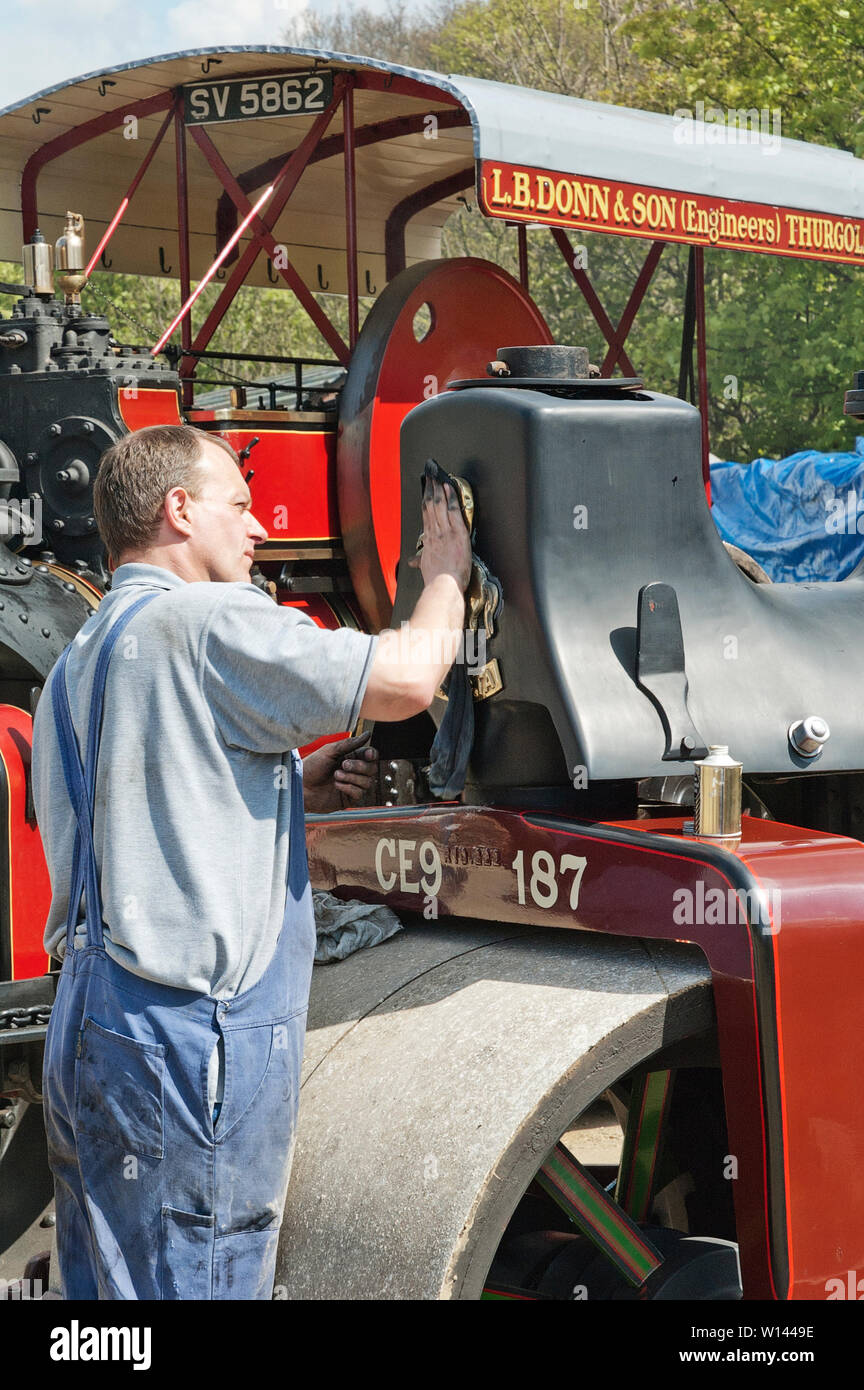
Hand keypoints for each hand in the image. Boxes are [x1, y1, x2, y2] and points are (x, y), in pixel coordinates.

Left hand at [302, 733, 378, 812]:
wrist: (300, 786)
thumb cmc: (312, 766)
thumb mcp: (330, 751)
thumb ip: (350, 743)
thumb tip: (368, 735)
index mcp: (351, 757)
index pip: (371, 755)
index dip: (372, 755)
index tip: (367, 754)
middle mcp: (354, 772)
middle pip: (372, 769)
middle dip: (359, 766)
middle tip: (343, 765)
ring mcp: (352, 786)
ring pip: (367, 782)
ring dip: (352, 778)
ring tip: (336, 776)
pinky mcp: (349, 799)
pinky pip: (360, 793)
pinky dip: (349, 788)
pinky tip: (336, 785)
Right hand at [415, 477, 471, 592]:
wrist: (443, 585)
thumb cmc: (436, 580)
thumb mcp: (425, 568)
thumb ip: (419, 561)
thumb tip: (412, 561)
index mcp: (428, 540)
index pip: (426, 514)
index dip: (425, 499)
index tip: (426, 490)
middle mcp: (434, 532)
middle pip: (430, 505)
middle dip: (430, 488)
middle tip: (430, 475)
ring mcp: (445, 531)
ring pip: (439, 504)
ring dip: (439, 488)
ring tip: (438, 475)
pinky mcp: (457, 533)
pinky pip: (452, 511)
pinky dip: (450, 497)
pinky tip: (449, 487)